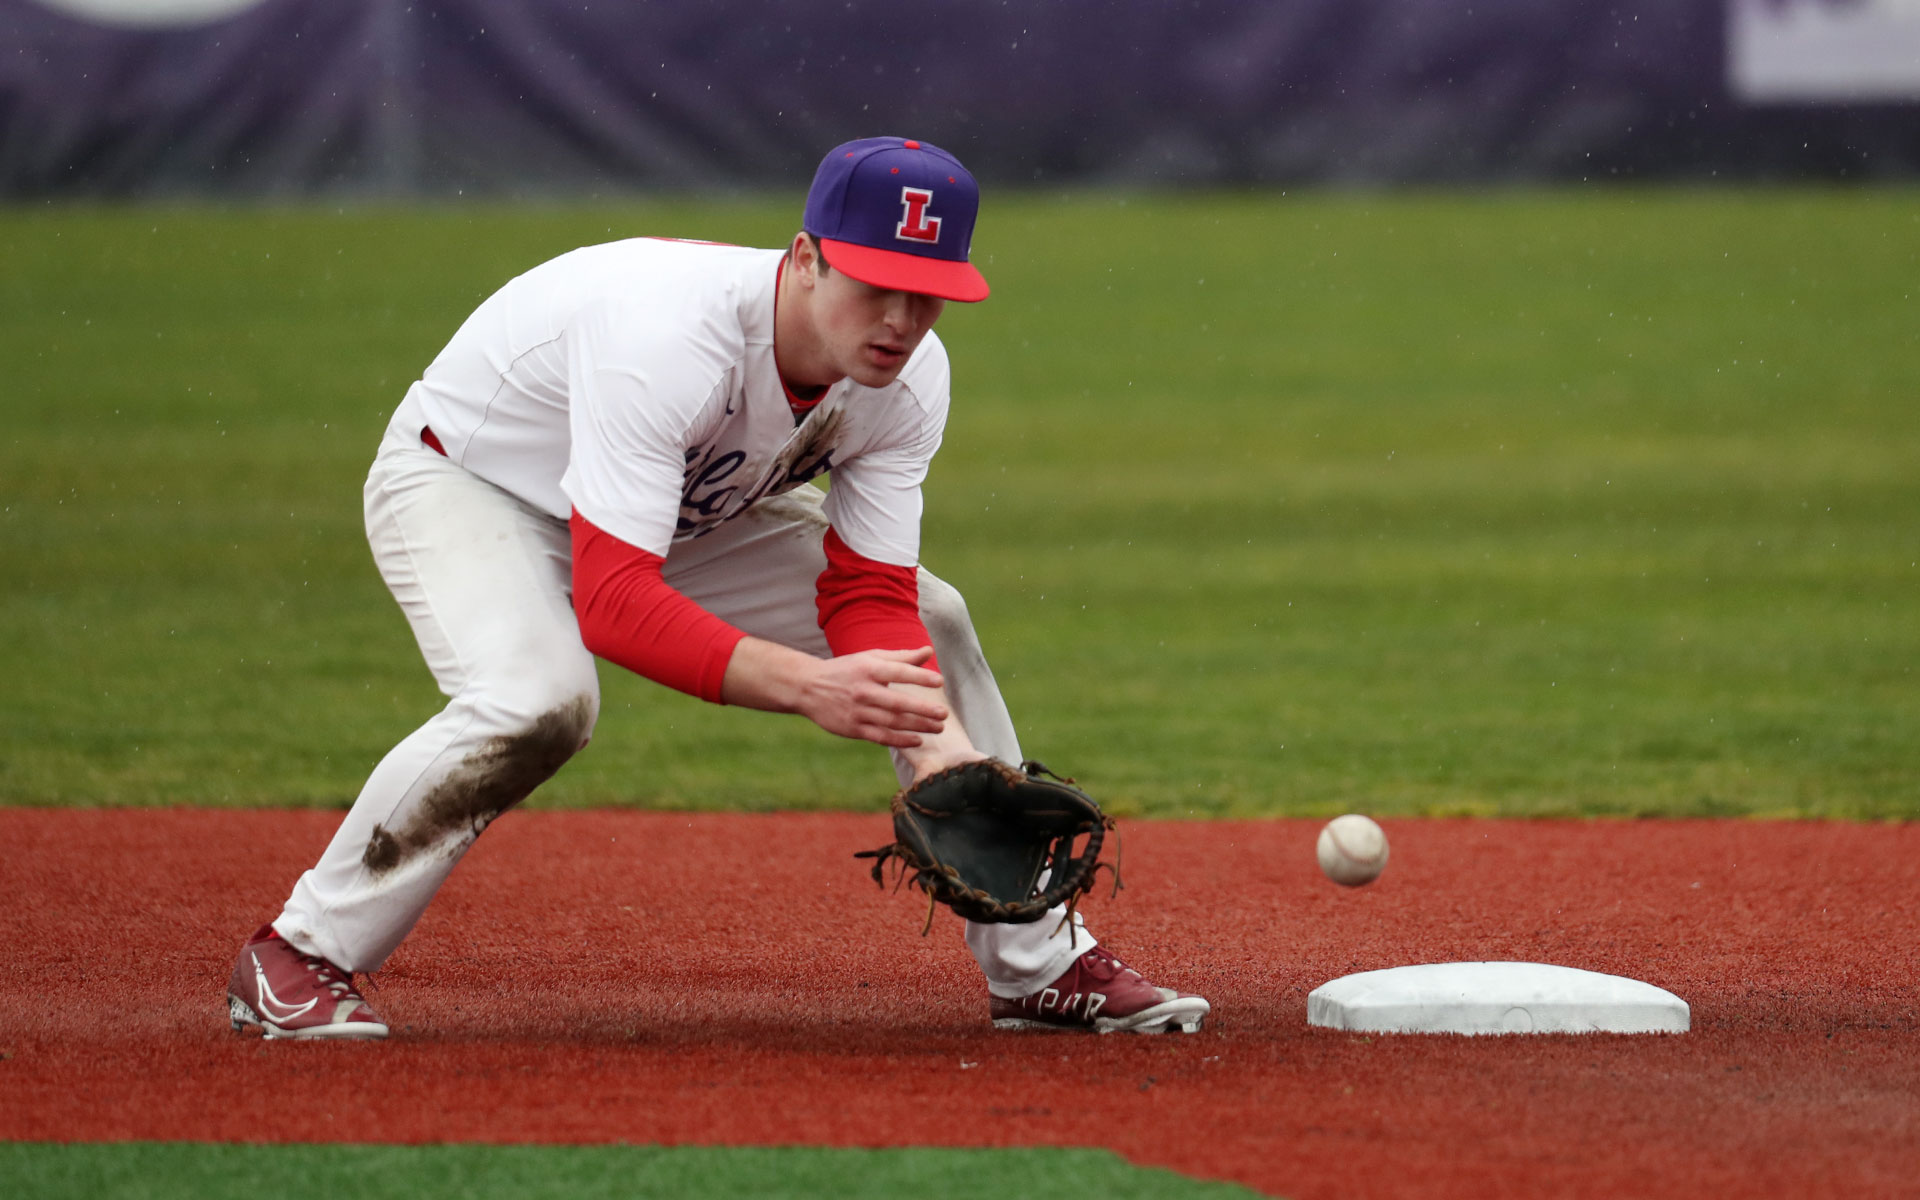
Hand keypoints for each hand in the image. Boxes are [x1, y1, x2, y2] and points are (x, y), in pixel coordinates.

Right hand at [721, 639, 951, 749]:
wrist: (808, 688)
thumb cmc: (846, 670)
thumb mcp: (870, 657)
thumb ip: (901, 657)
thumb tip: (929, 652)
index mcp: (868, 669)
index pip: (897, 672)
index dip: (919, 676)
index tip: (939, 681)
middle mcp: (863, 691)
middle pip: (897, 702)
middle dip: (922, 709)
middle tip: (943, 714)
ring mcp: (857, 712)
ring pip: (891, 722)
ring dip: (917, 726)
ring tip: (938, 727)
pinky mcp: (853, 729)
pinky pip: (880, 736)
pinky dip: (899, 740)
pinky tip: (917, 740)